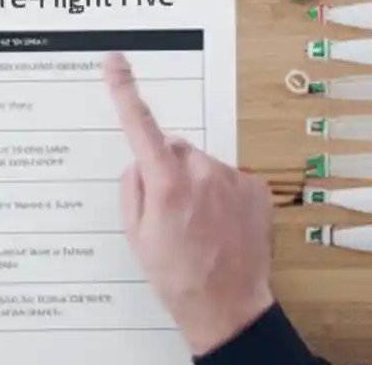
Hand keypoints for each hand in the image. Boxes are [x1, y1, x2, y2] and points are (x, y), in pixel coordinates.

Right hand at [104, 53, 274, 355]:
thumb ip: (133, 189)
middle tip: (169, 212)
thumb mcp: (136, 235)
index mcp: (166, 183)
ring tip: (198, 225)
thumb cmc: (178, 276)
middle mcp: (201, 173)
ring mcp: (232, 180)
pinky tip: (219, 225)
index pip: (139, 125)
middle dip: (168, 171)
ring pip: (202, 165)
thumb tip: (140, 165)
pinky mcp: (256, 189)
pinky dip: (221, 195)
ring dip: (196, 185)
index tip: (115, 64)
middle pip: (174, 150)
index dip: (125, 91)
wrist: (227, 307)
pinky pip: (228, 179)